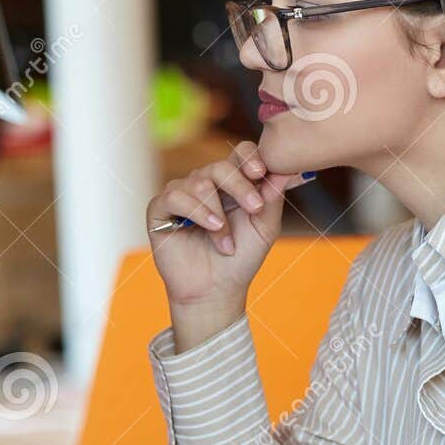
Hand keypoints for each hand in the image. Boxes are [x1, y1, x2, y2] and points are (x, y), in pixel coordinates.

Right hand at [145, 142, 305, 348]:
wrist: (216, 290)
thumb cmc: (241, 258)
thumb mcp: (264, 228)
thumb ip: (272, 198)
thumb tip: (284, 170)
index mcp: (232, 182)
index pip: (239, 153)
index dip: (250, 157)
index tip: (261, 172)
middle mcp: (205, 183)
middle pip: (220, 166)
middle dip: (240, 187)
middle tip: (255, 209)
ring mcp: (181, 194)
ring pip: (199, 183)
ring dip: (218, 214)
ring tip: (226, 242)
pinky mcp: (160, 209)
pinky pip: (175, 196)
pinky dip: (197, 212)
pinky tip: (211, 228)